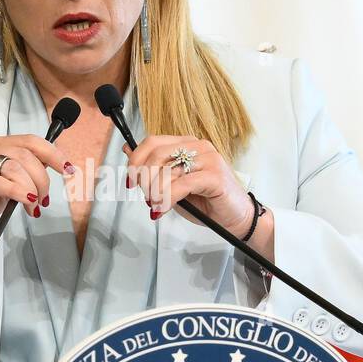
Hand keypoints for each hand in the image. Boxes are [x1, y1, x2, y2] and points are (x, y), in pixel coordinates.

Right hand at [0, 134, 73, 257]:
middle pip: (26, 155)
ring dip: (31, 189)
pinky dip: (17, 192)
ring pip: (15, 167)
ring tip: (31, 207)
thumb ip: (25, 175)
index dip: (53, 154)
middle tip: (43, 200)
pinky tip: (25, 201)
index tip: (68, 169)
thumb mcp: (9, 187)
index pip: (30, 141)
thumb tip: (51, 170)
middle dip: (42, 180)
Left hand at [121, 135, 253, 236]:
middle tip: (146, 197)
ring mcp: (209, 159)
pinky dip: (167, 198)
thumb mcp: (172, 186)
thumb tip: (127, 152)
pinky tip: (163, 208)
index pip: (153, 142)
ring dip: (155, 191)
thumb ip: (154, 170)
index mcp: (187, 144)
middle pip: (157, 154)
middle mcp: (198, 147)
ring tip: (156, 205)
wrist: (235, 219)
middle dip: (144, 179)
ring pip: (168, 170)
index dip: (136, 160)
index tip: (130, 180)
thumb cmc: (206, 203)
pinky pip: (182, 184)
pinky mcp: (215, 176)